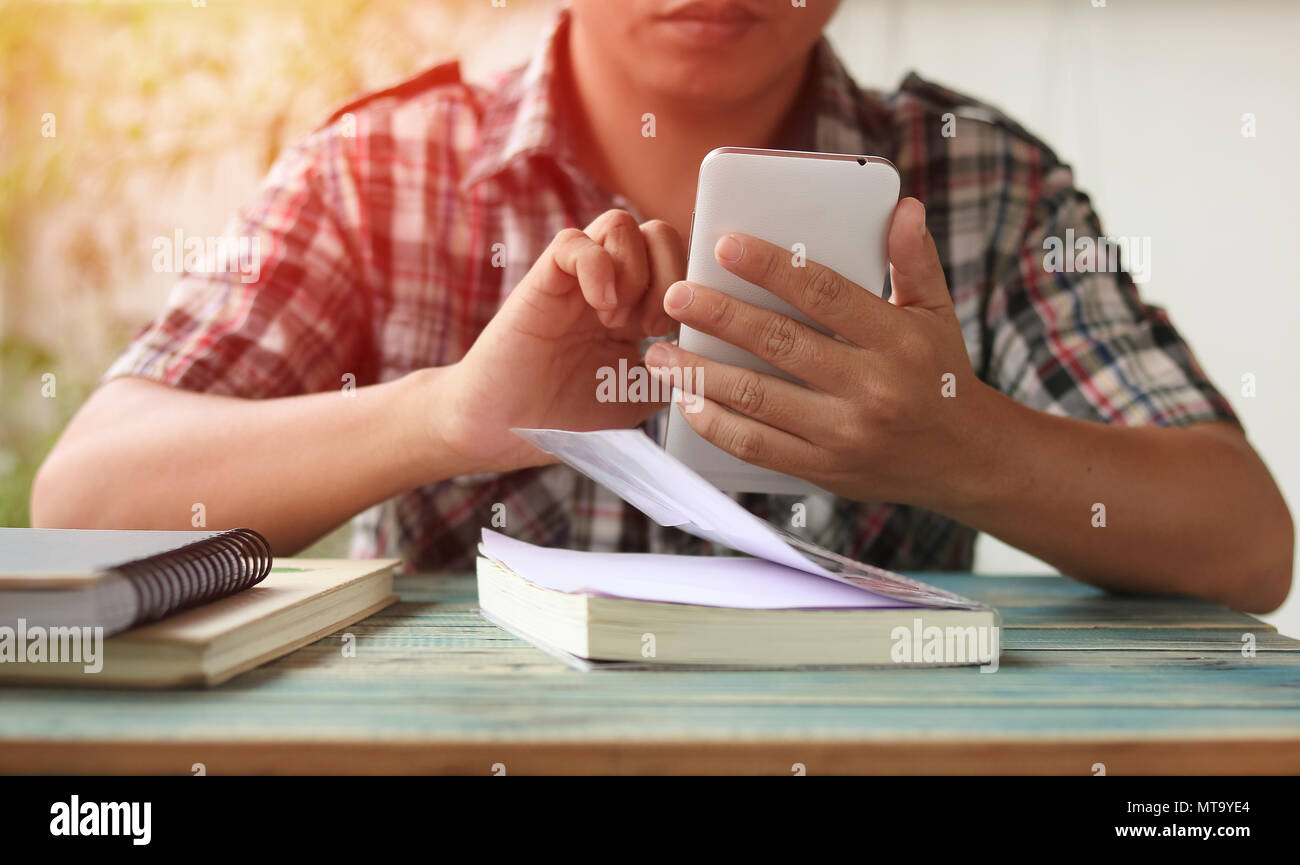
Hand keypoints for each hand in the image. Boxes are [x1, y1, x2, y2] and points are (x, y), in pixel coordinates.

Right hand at [440, 210, 683, 472]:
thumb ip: (674, 371)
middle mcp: (609, 286)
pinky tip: (599, 307)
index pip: (680, 261)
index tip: (682, 332)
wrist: (502, 432)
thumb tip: (711, 352)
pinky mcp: (542, 281)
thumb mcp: (638, 399)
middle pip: (658, 231)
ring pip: (620, 224)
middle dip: (670, 272)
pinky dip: (596, 267)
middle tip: (653, 324)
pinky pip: (573, 241)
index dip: (692, 285)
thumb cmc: (563, 418)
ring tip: (618, 320)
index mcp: (635, 309)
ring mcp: (575, 281)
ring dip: (634, 270)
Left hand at [645, 197, 993, 510]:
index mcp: (896, 339)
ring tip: (659, 353)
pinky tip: (688, 402)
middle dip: (719, 317)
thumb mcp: (936, 313)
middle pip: (779, 344)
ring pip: (757, 399)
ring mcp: (844, 435)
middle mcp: (870, 388)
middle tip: (675, 295)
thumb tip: (901, 206)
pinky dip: (717, 425)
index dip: (770, 267)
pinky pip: (758, 447)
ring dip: (700, 375)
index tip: (723, 246)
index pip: (823, 293)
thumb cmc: (940, 374)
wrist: (966, 460)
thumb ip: (913, 260)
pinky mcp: (824, 470)